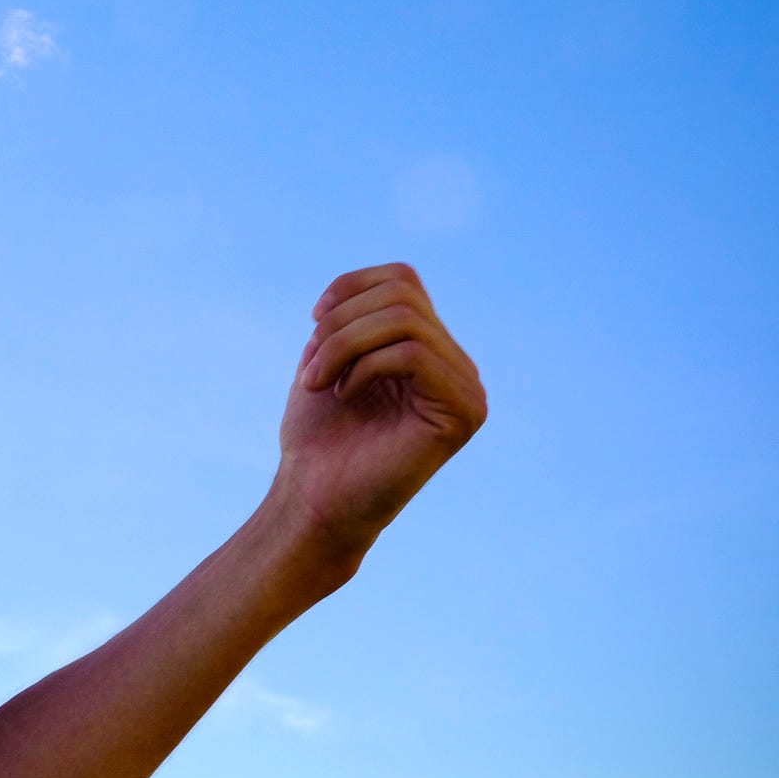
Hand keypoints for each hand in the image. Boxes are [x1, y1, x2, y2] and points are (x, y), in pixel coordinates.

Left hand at [274, 263, 486, 570]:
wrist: (313, 498)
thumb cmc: (318, 436)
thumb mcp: (329, 356)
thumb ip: (355, 316)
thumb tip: (362, 284)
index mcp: (430, 351)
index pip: (403, 280)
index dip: (350, 287)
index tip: (313, 321)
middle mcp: (458, 367)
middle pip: (402, 294)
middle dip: (341, 322)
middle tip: (311, 367)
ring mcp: (467, 390)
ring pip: (405, 320)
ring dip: (343, 344)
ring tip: (319, 381)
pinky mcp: (463, 413)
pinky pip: (413, 354)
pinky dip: (364, 365)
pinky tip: (344, 395)